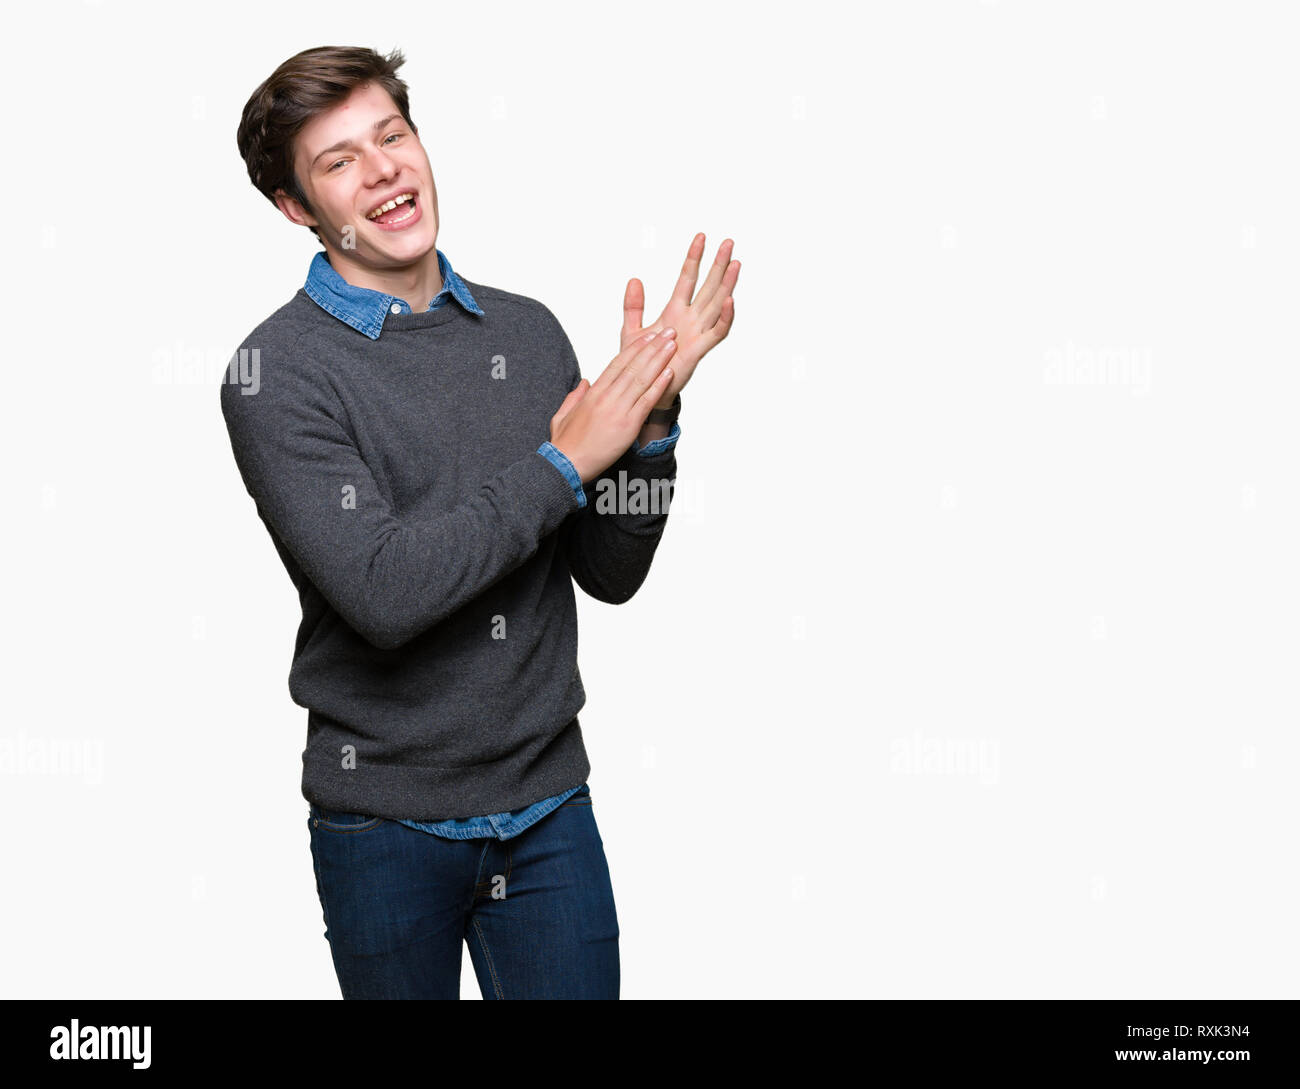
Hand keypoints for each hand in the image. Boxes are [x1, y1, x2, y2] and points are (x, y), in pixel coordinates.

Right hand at [550, 329, 678, 482]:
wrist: (567, 464)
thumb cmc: (565, 443)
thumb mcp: (563, 414)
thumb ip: (574, 396)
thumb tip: (584, 381)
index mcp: (593, 393)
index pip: (617, 364)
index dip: (634, 349)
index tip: (647, 337)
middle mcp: (607, 397)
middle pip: (633, 365)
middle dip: (652, 347)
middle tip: (668, 333)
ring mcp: (618, 409)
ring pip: (642, 378)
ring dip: (659, 360)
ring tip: (672, 345)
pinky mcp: (627, 424)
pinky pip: (646, 401)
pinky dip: (659, 386)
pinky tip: (669, 373)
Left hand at [621, 233, 738, 407]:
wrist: (644, 390)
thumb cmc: (641, 364)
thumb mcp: (632, 330)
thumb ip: (633, 306)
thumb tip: (634, 280)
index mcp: (674, 312)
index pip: (687, 278)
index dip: (694, 258)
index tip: (701, 237)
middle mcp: (689, 319)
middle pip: (708, 286)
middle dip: (718, 265)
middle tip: (729, 242)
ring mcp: (697, 333)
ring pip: (716, 304)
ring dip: (727, 284)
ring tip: (735, 264)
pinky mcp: (699, 349)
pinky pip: (717, 332)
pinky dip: (724, 317)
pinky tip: (729, 301)